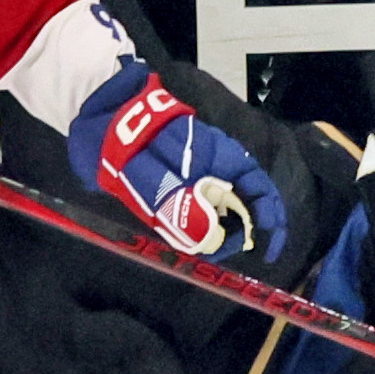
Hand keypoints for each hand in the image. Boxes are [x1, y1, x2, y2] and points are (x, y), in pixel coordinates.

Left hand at [67, 61, 288, 259]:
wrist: (102, 121)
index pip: (262, 191)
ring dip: (218, 229)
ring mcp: (203, 169)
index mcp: (223, 157)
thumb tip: (208, 241)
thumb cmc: (130, 146)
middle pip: (246, 204)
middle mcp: (219, 163)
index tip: (264, 250)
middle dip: (239, 233)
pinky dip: (202, 223)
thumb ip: (182, 209)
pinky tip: (188, 232)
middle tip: (215, 251)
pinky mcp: (187, 177)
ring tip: (199, 244)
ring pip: (224, 206)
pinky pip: (204, 203)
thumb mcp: (154, 182)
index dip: (271, 222)